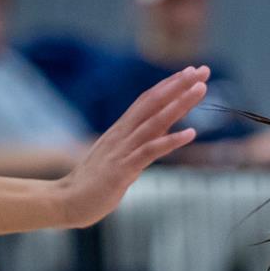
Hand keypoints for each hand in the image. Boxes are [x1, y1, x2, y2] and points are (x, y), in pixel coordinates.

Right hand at [54, 67, 209, 227]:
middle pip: (154, 102)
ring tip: (201, 89)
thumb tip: (160, 136)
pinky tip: (191, 134)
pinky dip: (171, 141)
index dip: (170, 84)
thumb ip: (138, 145)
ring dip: (180, 104)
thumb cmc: (93, 184)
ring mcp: (123, 149)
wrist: (66, 201)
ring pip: (155, 120)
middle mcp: (123, 133)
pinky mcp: (123, 169)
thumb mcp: (119, 158)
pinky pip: (150, 151)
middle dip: (179, 84)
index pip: (148, 100)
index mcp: (122, 130)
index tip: (191, 72)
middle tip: (203, 69)